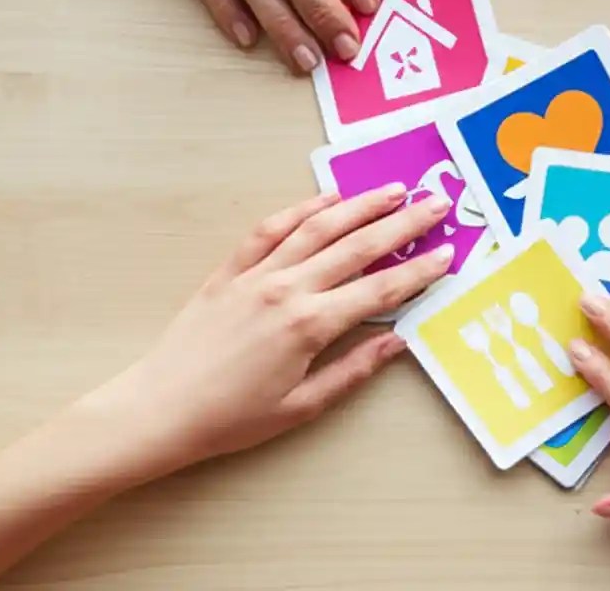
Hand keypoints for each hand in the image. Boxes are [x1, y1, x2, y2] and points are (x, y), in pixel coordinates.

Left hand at [79, 185, 452, 472]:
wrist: (161, 408)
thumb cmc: (232, 418)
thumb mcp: (302, 406)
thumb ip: (353, 369)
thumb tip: (396, 341)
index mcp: (310, 325)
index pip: (379, 289)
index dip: (419, 271)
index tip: (447, 253)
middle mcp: (287, 289)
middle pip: (357, 246)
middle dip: (402, 224)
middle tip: (435, 205)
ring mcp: (256, 274)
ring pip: (317, 227)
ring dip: (359, 205)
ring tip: (392, 191)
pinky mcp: (229, 271)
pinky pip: (270, 229)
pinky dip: (301, 209)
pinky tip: (326, 199)